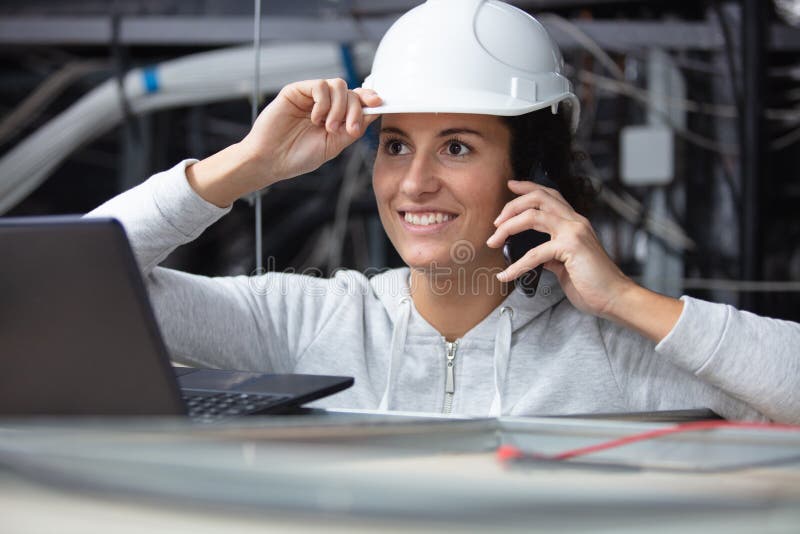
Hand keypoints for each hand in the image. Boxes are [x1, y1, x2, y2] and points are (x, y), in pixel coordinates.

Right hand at [241, 78, 381, 183]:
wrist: (271, 160)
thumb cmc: (298, 156)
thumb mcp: (334, 145)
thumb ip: (353, 128)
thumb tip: (375, 112)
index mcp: (335, 116)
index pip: (357, 100)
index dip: (369, 99)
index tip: (379, 103)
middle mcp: (324, 104)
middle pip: (351, 92)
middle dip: (354, 110)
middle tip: (347, 130)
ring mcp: (310, 96)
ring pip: (338, 85)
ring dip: (339, 108)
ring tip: (328, 127)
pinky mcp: (296, 91)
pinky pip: (319, 86)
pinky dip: (323, 103)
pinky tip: (315, 118)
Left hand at [486, 180, 633, 317]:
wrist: (615, 297)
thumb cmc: (593, 283)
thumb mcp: (566, 264)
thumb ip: (551, 254)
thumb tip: (533, 255)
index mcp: (574, 223)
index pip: (550, 195)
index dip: (529, 187)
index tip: (511, 186)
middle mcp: (575, 222)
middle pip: (538, 198)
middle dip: (512, 206)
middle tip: (496, 223)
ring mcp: (574, 232)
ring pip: (533, 216)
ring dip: (507, 227)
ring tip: (494, 241)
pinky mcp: (571, 247)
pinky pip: (534, 253)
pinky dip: (516, 265)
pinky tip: (506, 276)